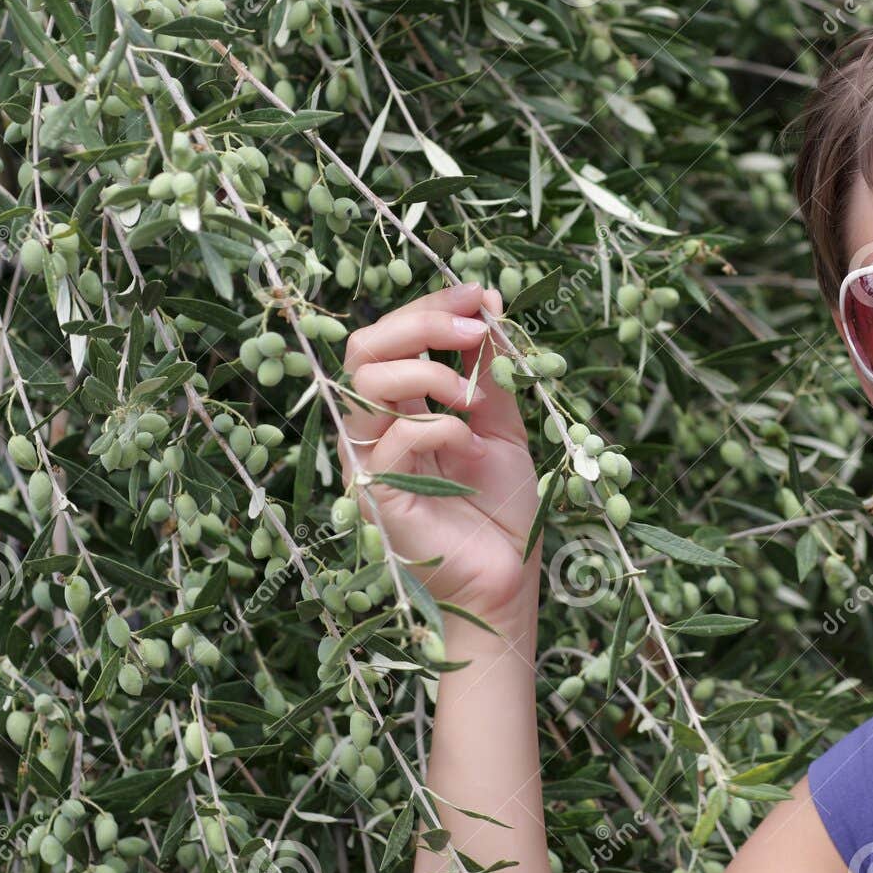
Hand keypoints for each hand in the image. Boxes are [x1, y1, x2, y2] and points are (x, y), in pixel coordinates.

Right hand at [339, 282, 539, 627]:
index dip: (433, 304)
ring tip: (474, 397)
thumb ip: (490, 370)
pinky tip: (472, 452)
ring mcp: (369, 462)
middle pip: (365, 348)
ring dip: (429, 373)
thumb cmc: (501, 506)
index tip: (482, 295)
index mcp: (400, 407)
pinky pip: (393, 439)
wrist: (507, 577)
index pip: (393, 335)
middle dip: (421, 322)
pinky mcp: (376, 497)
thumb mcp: (502, 423)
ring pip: (366, 384)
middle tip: (475, 328)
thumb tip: (486, 306)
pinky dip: (441, 429)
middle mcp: (374, 429)